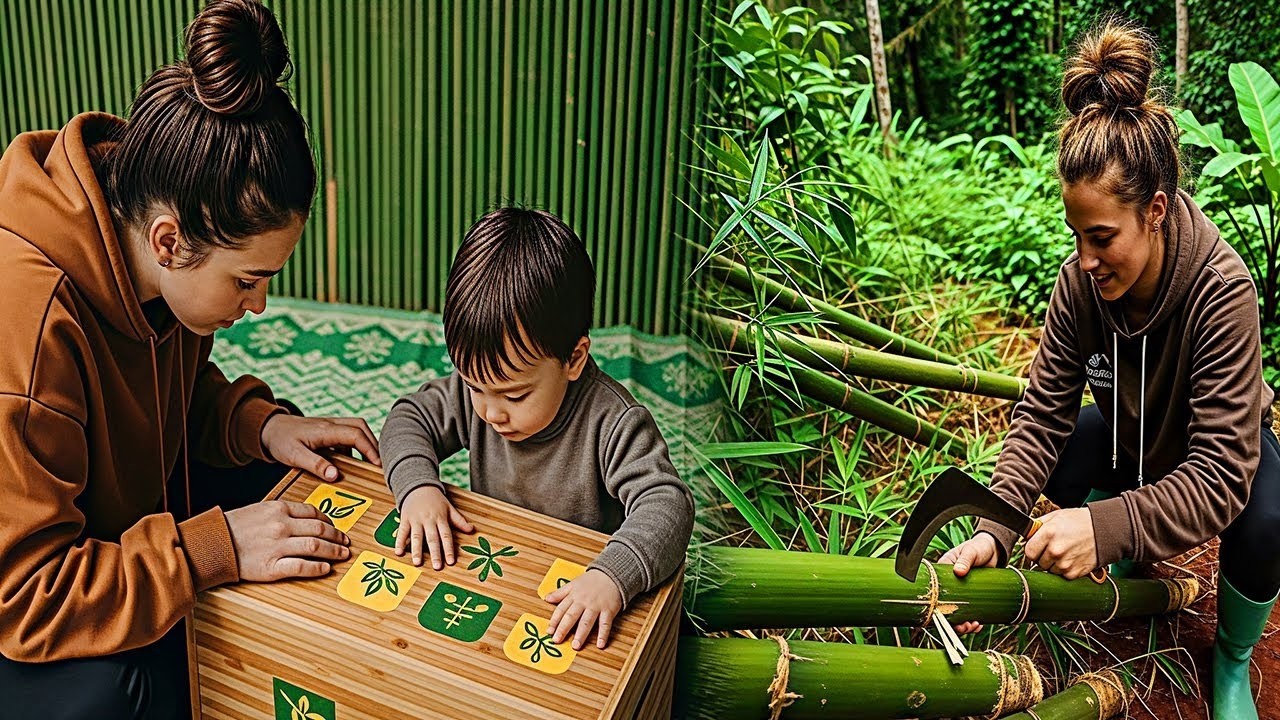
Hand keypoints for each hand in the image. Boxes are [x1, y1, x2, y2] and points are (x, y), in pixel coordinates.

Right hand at [225, 500, 350, 580]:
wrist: (211, 543)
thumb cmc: (233, 527)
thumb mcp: (259, 509)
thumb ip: (282, 513)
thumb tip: (305, 519)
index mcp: (279, 509)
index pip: (313, 513)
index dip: (329, 521)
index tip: (335, 528)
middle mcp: (281, 526)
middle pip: (319, 530)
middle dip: (337, 537)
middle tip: (345, 542)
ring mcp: (277, 546)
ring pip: (315, 547)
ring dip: (333, 551)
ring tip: (342, 555)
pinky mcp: (271, 567)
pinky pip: (300, 567)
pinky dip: (316, 568)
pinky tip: (325, 569)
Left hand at [261, 413, 380, 480]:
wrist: (269, 427)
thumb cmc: (281, 441)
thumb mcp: (294, 456)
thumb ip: (316, 465)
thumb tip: (336, 476)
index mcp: (325, 430)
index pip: (356, 435)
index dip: (369, 449)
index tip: (377, 465)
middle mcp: (331, 424)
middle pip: (361, 427)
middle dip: (374, 444)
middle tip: (379, 464)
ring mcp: (331, 425)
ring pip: (357, 428)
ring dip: (366, 443)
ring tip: (370, 462)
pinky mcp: (329, 429)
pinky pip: (349, 433)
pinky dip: (357, 445)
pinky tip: (353, 460)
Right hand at [395, 486, 474, 568]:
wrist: (418, 486)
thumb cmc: (436, 500)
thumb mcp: (449, 508)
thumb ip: (459, 521)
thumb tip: (472, 530)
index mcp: (441, 518)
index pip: (446, 536)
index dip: (449, 549)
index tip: (451, 561)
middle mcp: (429, 520)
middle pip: (432, 538)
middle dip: (435, 553)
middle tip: (437, 566)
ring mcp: (416, 520)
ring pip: (417, 536)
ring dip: (417, 550)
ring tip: (417, 563)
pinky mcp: (405, 519)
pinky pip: (402, 532)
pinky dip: (399, 542)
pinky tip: (399, 552)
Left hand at [546, 569, 623, 649]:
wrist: (611, 574)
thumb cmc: (591, 581)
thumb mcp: (573, 584)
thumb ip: (560, 592)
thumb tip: (546, 598)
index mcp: (574, 596)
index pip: (561, 609)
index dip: (554, 621)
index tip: (549, 631)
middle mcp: (583, 602)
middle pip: (571, 616)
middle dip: (563, 629)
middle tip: (557, 640)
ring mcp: (596, 607)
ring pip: (587, 621)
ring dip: (581, 634)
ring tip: (575, 645)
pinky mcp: (608, 610)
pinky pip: (605, 624)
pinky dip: (603, 634)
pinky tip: (600, 645)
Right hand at [939, 532, 999, 634]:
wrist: (994, 550)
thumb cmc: (978, 547)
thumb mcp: (970, 551)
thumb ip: (964, 559)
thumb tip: (959, 571)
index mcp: (942, 574)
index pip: (934, 593)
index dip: (938, 609)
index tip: (945, 617)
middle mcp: (950, 586)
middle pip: (946, 609)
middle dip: (954, 622)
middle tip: (964, 626)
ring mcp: (961, 593)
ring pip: (957, 614)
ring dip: (964, 625)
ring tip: (973, 626)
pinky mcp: (973, 598)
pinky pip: (969, 613)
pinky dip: (973, 622)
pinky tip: (978, 624)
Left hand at [1024, 507, 1097, 580]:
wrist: (1104, 530)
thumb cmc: (1080, 522)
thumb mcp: (1055, 516)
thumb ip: (1037, 527)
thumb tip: (1026, 535)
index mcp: (1048, 534)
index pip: (1029, 552)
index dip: (1033, 549)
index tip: (1038, 547)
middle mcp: (1055, 550)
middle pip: (1039, 562)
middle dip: (1044, 556)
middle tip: (1055, 547)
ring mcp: (1065, 563)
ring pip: (1050, 570)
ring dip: (1054, 564)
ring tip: (1065, 551)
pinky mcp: (1075, 573)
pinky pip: (1062, 575)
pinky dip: (1066, 569)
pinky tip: (1073, 558)